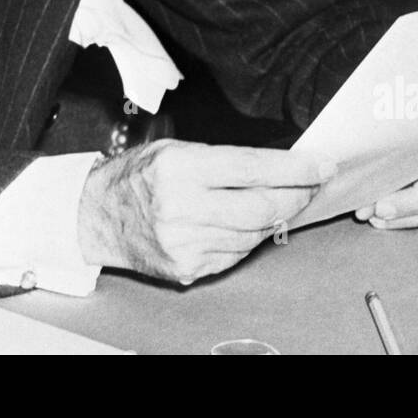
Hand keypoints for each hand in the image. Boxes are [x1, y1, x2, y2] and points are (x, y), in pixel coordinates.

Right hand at [77, 139, 334, 284]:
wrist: (96, 216)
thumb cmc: (136, 177)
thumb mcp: (175, 150)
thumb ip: (222, 158)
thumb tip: (277, 165)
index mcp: (180, 169)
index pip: (253, 168)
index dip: (295, 168)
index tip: (322, 165)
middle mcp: (183, 208)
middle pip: (262, 206)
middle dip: (297, 194)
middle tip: (313, 184)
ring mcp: (186, 243)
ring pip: (254, 233)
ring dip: (277, 217)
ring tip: (284, 200)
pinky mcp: (188, 267)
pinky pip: (237, 254)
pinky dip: (251, 238)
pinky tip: (252, 223)